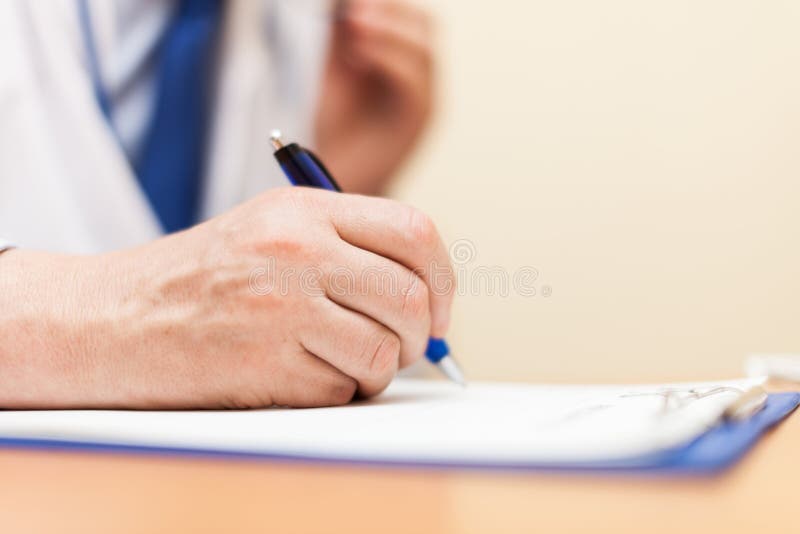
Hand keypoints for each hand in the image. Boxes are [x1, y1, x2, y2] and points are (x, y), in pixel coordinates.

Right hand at [0, 188, 454, 408]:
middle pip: (412, 298)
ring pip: (385, 352)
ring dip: (378, 368)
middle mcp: (297, 251)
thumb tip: (431, 298)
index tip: (440, 309)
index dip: (443, 277)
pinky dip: (336, 390)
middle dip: (422, 335)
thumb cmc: (206, 276)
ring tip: (342, 360)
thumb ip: (351, 248)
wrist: (117, 318)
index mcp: (305, 210)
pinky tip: (297, 374)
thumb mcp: (275, 229)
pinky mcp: (268, 365)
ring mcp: (282, 308)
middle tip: (405, 346)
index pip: (415, 232)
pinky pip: (343, 389)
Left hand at [314, 0, 434, 193]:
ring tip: (352, 23)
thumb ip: (344, 37)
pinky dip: (385, 58)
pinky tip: (356, 55)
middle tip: (351, 9)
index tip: (344, 3)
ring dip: (388, 28)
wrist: (342, 184)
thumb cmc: (339, 135)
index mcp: (405, 62)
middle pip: (424, 24)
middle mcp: (421, 77)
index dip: (384, 4)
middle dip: (389, 9)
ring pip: (424, 47)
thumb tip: (342, 3)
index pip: (408, 15)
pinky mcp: (417, 121)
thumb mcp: (337, 73)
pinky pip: (412, 80)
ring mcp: (424, 98)